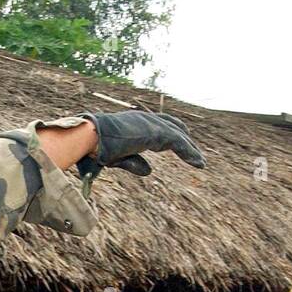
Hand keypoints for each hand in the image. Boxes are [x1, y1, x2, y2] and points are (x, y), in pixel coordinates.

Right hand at [77, 110, 205, 177]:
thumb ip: (135, 163)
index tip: (180, 141)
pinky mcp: (157, 132)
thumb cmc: (96, 148)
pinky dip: (190, 152)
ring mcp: (151, 124)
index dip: (170, 133)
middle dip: (184, 140)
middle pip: (172, 126)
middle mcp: (144, 120)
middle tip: (195, 154)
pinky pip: (179, 142)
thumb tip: (150, 171)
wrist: (91, 138)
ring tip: (200, 163)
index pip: (157, 125)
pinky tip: (198, 163)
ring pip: (177, 135)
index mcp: (134, 124)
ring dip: (190, 149)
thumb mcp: (119, 159)